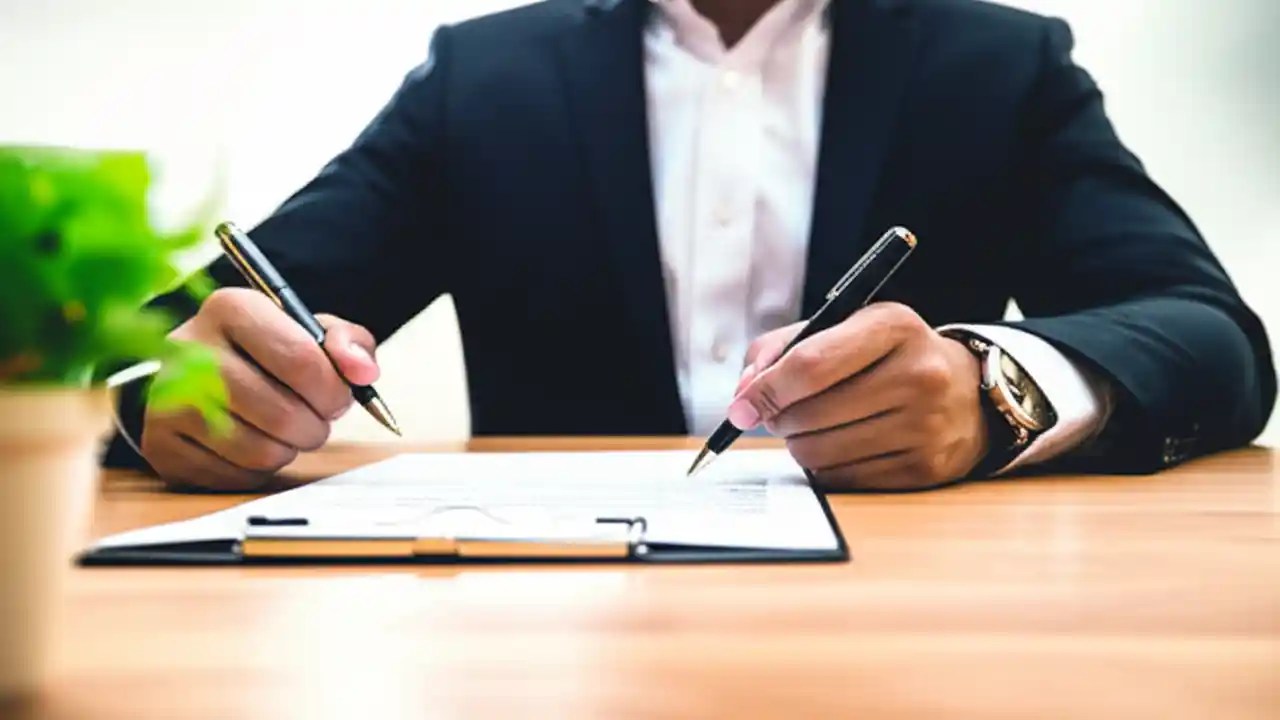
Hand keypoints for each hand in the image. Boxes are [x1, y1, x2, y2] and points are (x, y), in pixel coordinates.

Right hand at [140, 288, 379, 490]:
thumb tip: (363, 372)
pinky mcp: (161, 444)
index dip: (333, 390)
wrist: (191, 375)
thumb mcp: (309, 332)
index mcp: (231, 308)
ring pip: (260, 450)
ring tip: (286, 429)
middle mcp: (188, 347)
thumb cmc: (265, 353)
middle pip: (282, 412)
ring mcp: (166, 398)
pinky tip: (253, 441)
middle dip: (316, 425)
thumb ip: (347, 343)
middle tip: (315, 418)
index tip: (338, 396)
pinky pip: (235, 474)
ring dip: (290, 448)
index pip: (301, 359)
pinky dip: (258, 468)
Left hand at [730, 302, 987, 490]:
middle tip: (780, 414)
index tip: (741, 406)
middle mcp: (917, 375)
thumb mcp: (845, 328)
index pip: (810, 365)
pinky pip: (840, 478)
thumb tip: (745, 396)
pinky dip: (824, 466)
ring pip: (818, 452)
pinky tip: (840, 445)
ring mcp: (925, 426)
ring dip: (798, 444)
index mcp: (893, 327)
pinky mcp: (923, 468)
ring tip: (813, 427)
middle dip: (778, 418)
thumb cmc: (889, 356)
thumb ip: (782, 349)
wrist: (966, 392)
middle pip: (809, 414)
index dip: (765, 389)